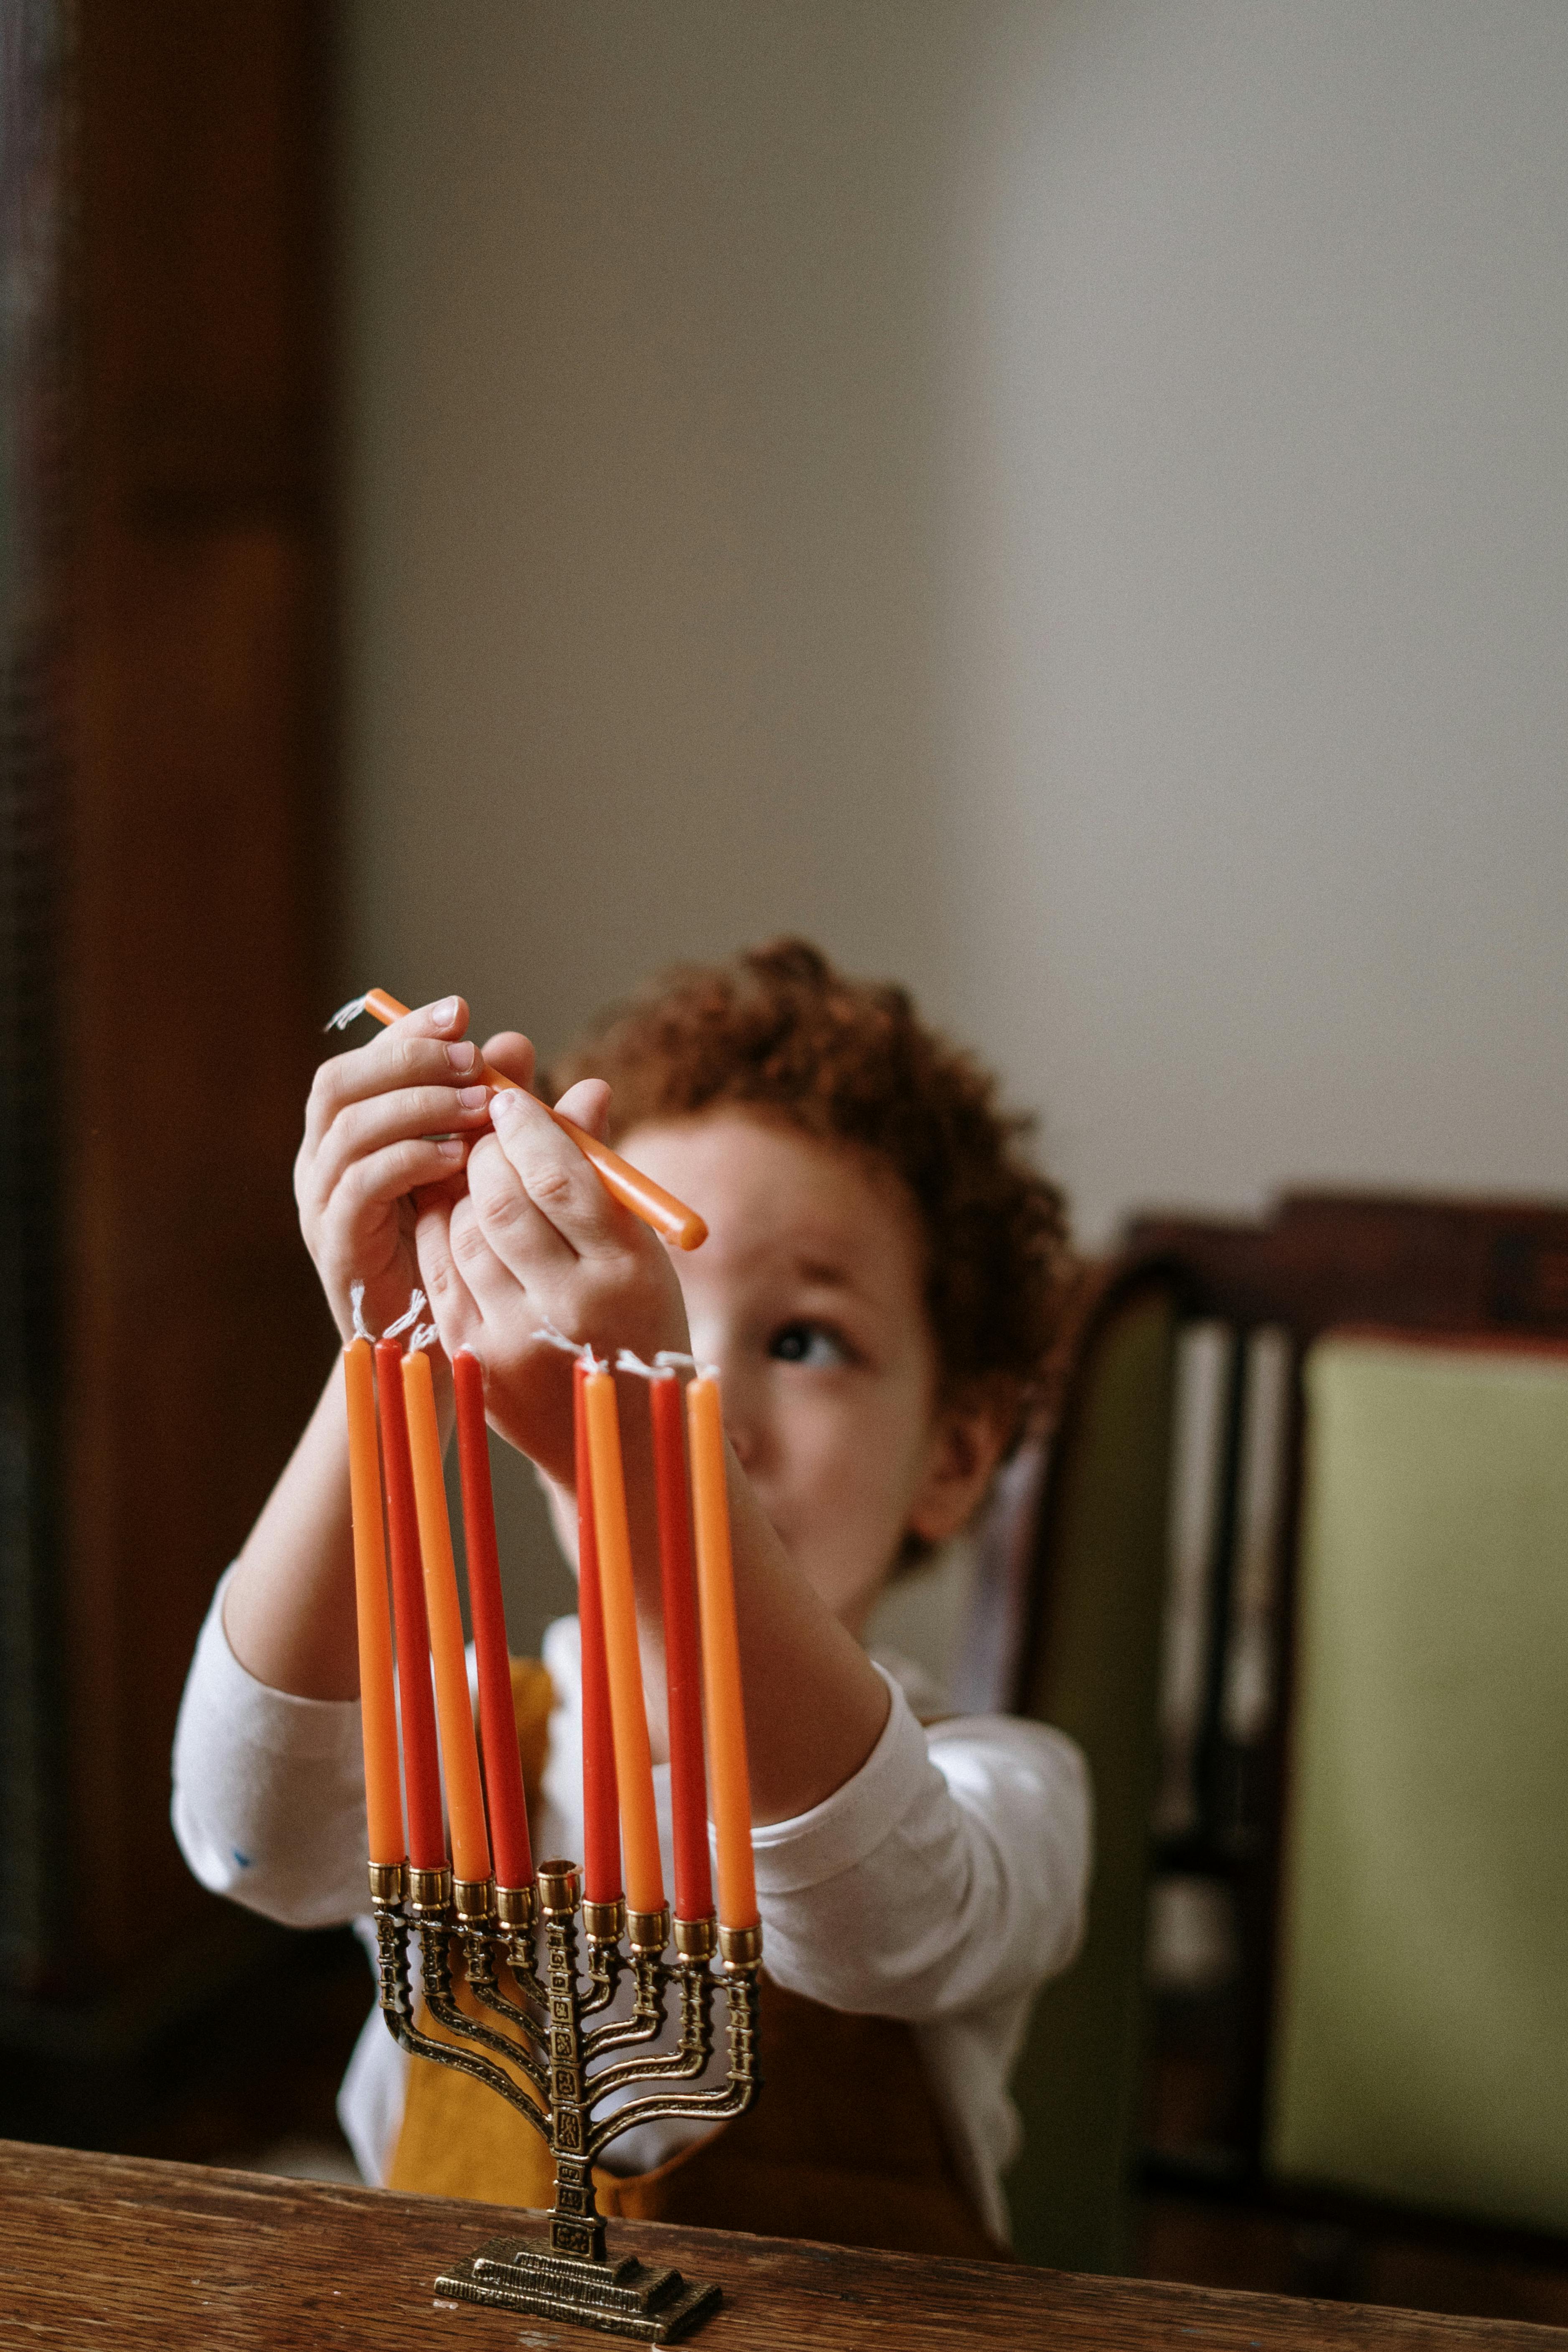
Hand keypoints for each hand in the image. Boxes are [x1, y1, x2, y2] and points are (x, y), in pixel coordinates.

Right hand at [294, 994, 498, 1342]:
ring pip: (346, 1129)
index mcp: (350, 1138)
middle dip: (407, 1061)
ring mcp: (322, 1206)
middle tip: (472, 1062)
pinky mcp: (337, 1247)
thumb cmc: (463, 1257)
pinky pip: (358, 1187)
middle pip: (337, 1083)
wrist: (437, 1355)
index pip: (361, 1063)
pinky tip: (457, 1159)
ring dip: (416, 1106)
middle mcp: (322, 1165)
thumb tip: (521, 1043)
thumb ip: (503, 1113)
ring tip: (478, 1108)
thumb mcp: (488, 1171)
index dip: (406, 1033)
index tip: (462, 1010)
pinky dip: (408, 1160)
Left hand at [412, 1068, 690, 1482]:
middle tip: (488, 1131)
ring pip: (461, 1234)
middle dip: (486, 1154)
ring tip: (477, 1174)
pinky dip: (441, 1231)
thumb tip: (585, 1088)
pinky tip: (456, 1216)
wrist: (618, 1437)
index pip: (558, 1179)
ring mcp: (511, 1339)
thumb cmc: (637, 1320)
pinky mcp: (472, 1356)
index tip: (512, 1101)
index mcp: (623, 1274)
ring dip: (461, 1191)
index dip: (526, 1128)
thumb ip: (602, 1174)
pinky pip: (439, 1271)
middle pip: (501, 1203)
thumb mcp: (638, 1250)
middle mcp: (566, 1309)